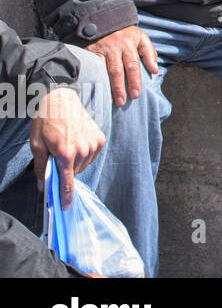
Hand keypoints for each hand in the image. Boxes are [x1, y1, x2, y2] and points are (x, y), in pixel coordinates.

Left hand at [30, 86, 105, 209]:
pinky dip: (84, 154)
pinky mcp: (100, 139)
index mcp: (66, 154)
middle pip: (74, 174)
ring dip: (75, 162)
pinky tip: (76, 142)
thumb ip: (41, 168)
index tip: (66, 207)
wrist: (61, 100)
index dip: (66, 197)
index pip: (67, 183)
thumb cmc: (46, 122)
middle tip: (57, 157)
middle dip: (65, 171)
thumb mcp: (37, 146)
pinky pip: (92, 155)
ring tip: (66, 146)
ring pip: (84, 165)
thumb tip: (43, 187)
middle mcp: (83, 151)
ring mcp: (94, 144)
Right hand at [86, 25, 158, 106]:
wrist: (105, 19)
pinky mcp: (89, 51)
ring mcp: (101, 49)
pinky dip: (94, 79)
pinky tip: (96, 89)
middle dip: (120, 88)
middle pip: (117, 71)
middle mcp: (115, 47)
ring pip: (103, 71)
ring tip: (110, 100)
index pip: (133, 65)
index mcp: (129, 44)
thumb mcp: (141, 38)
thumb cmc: (126, 33)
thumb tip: (154, 70)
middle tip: (122, 102)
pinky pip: (91, 67)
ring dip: (107, 86)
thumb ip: (149, 53)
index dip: (135, 81)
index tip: (136, 94)